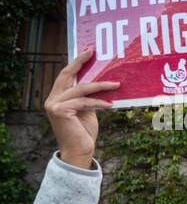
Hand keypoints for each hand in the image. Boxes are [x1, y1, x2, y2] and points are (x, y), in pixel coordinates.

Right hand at [44, 49, 117, 167]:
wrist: (79, 152)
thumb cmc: (84, 133)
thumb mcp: (87, 111)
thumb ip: (88, 98)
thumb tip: (101, 83)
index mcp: (57, 98)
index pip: (66, 76)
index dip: (76, 63)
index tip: (88, 52)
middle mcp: (52, 99)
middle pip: (67, 75)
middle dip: (80, 62)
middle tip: (93, 52)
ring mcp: (54, 105)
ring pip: (80, 89)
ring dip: (101, 86)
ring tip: (117, 84)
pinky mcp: (60, 111)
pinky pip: (84, 102)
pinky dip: (98, 102)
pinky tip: (110, 103)